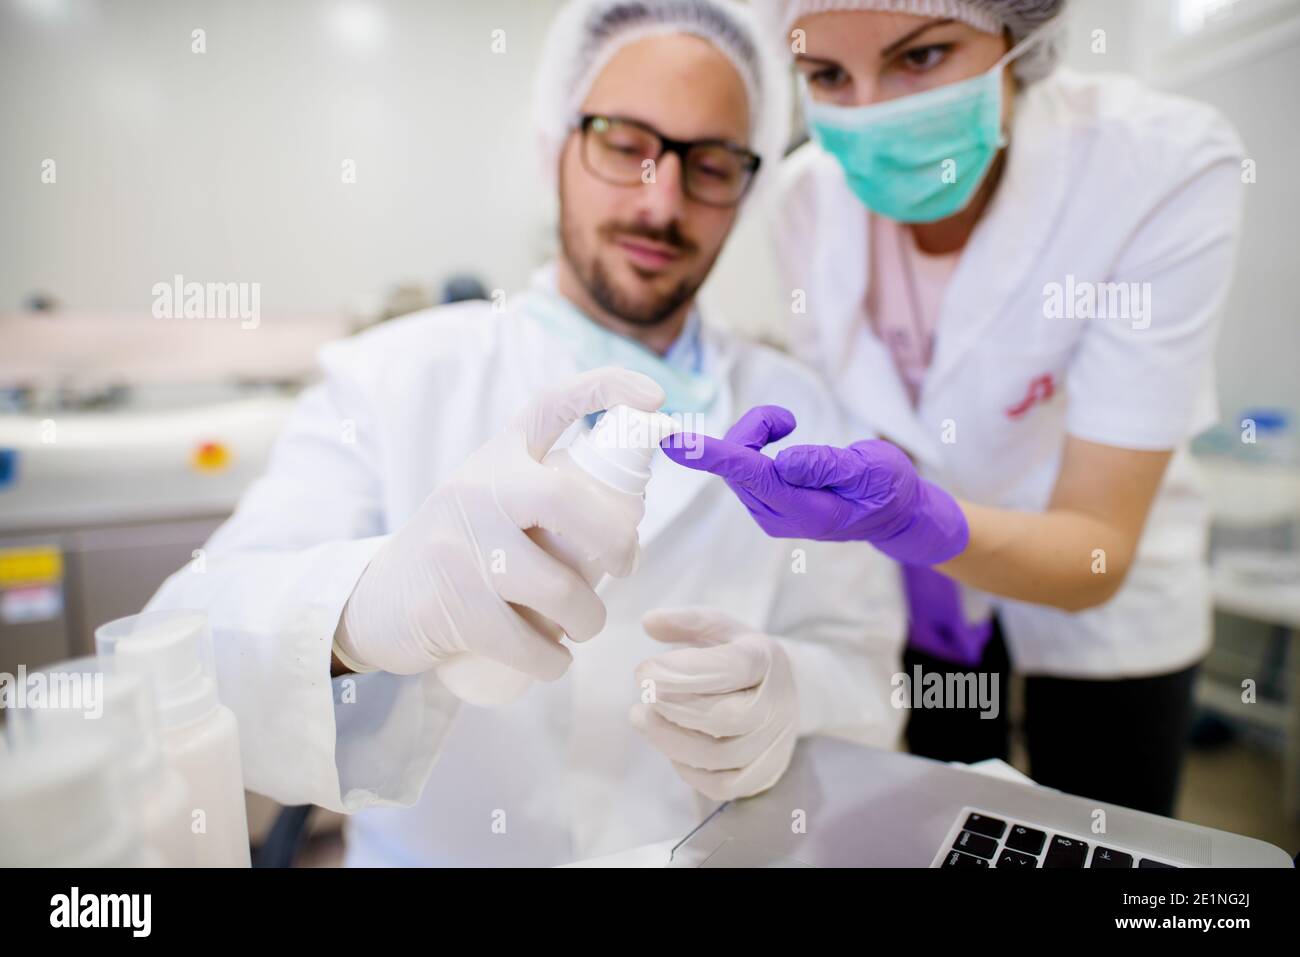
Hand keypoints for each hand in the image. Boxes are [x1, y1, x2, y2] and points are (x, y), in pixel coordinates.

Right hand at [334, 367, 664, 675]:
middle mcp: (476, 489)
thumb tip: (630, 517)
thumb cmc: (460, 550)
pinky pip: (530, 643)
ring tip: (582, 625)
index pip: (552, 402)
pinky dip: (554, 661)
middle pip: (568, 502)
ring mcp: (460, 548)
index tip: (654, 398)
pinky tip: (552, 658)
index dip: (607, 388)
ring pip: (560, 589)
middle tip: (626, 567)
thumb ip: (544, 492)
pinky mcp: (452, 607)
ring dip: (589, 619)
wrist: (374, 600)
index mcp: (497, 457)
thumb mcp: (490, 498)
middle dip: (616, 542)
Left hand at [629, 608, 797, 802]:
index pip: (731, 668)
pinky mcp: (765, 773)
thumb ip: (687, 621)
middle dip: (675, 710)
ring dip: (672, 741)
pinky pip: (723, 786)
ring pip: (720, 757)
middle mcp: (778, 704)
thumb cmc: (742, 656)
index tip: (642, 673)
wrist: (789, 689)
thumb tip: (649, 621)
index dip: (683, 673)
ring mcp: (774, 743)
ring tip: (642, 718)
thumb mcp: (721, 629)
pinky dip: (688, 771)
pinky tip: (669, 746)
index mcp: (766, 659)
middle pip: (727, 718)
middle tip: (641, 698)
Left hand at [661, 405, 967, 564]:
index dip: (713, 455)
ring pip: (736, 462)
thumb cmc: (887, 487)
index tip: (675, 442)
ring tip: (789, 424)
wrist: (891, 512)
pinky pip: (741, 464)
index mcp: (807, 511)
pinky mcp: (763, 501)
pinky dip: (755, 440)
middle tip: (787, 419)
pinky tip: (780, 434)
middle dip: (752, 430)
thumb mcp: (872, 470)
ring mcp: (767, 512)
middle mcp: (777, 516)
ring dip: (755, 433)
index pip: (751, 476)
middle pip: (737, 465)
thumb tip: (784, 460)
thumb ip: (828, 465)